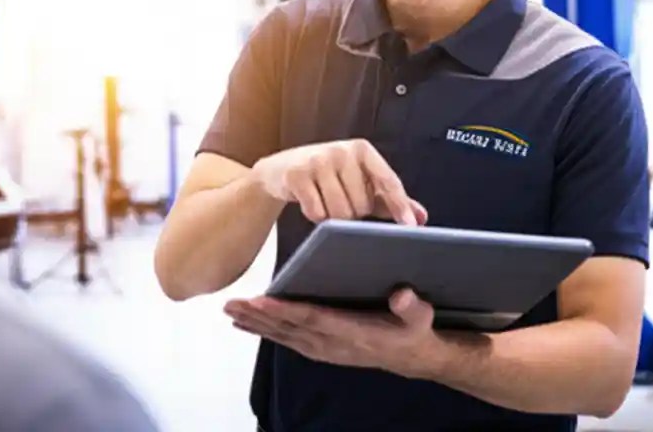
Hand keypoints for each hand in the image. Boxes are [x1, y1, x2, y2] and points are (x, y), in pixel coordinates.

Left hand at [225, 289, 444, 378]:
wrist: (412, 357)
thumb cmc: (413, 331)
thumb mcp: (421, 317)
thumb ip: (412, 307)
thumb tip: (402, 295)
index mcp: (354, 332)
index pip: (314, 319)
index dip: (287, 310)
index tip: (261, 300)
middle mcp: (334, 344)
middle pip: (291, 328)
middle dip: (260, 316)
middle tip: (233, 304)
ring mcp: (326, 349)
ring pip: (285, 335)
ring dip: (256, 324)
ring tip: (231, 311)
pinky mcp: (321, 350)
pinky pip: (289, 341)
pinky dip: (266, 331)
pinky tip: (247, 324)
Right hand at [250, 139, 426, 225]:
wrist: (282, 169)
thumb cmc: (329, 176)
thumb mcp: (361, 182)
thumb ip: (391, 199)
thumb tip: (420, 217)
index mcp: (362, 150)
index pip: (388, 180)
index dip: (400, 204)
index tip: (410, 225)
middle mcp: (341, 151)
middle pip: (362, 205)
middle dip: (354, 213)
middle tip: (342, 201)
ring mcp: (318, 161)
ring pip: (340, 212)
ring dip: (335, 218)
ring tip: (327, 201)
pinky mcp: (297, 175)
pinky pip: (317, 212)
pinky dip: (316, 216)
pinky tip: (312, 202)